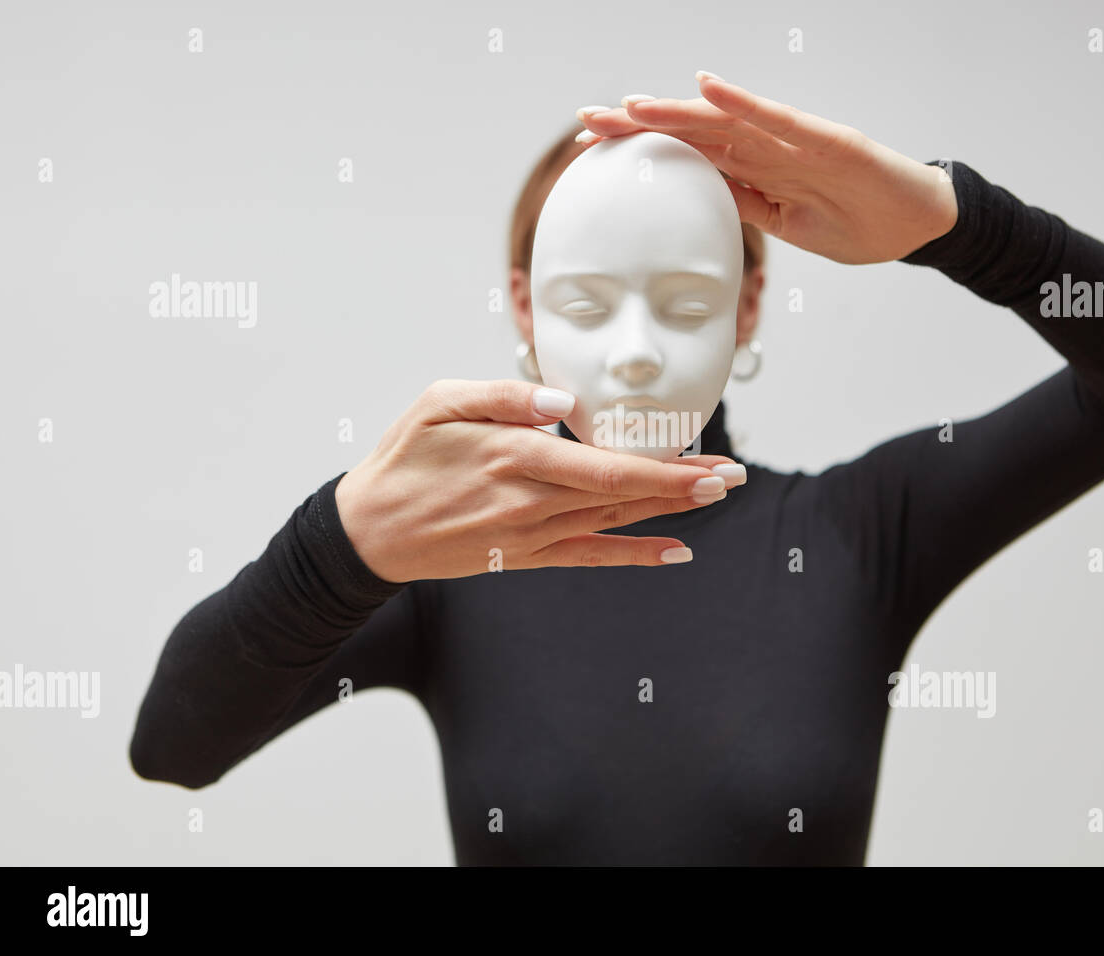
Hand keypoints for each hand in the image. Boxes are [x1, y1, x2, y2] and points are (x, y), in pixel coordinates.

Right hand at [334, 379, 745, 581]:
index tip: (709, 460)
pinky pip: (591, 557)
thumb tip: (560, 403)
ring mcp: (531, 535)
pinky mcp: (526, 556)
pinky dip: (635, 556)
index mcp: (514, 457)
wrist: (369, 531)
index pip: (606, 467)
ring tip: (717, 496)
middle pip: (623, 495)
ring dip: (670, 510)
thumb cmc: (405, 457)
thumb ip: (502, 397)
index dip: (664, 469)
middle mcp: (530, 502)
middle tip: (735, 476)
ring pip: (614, 521)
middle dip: (685, 486)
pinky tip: (676, 552)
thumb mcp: (438, 403)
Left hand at [575, 73, 957, 264]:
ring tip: (629, 105)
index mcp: (755, 170)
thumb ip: (746, 207)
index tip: (589, 150)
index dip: (639, 148)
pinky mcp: (828, 140)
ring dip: (675, 111)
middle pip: (691, 131)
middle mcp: (766, 147)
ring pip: (724, 121)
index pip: (685, 154)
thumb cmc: (857, 224)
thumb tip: (700, 201)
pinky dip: (743, 101)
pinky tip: (709, 87)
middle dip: (637, 126)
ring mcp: (794, 140)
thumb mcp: (786, 225)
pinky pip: (778, 120)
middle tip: (586, 122)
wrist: (918, 225)